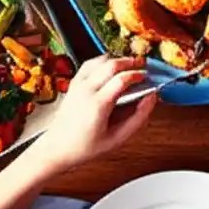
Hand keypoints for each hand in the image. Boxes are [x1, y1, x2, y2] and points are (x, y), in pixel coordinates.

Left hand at [36, 55, 156, 172]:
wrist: (57, 148)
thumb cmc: (85, 147)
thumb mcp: (117, 138)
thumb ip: (138, 118)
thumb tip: (151, 98)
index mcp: (98, 104)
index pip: (121, 79)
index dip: (138, 75)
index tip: (148, 78)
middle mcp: (86, 90)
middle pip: (111, 64)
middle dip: (130, 62)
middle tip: (143, 66)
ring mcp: (78, 85)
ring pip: (100, 60)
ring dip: (117, 60)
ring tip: (129, 66)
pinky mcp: (73, 84)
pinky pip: (89, 64)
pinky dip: (103, 62)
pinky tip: (110, 68)